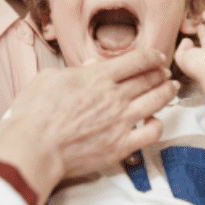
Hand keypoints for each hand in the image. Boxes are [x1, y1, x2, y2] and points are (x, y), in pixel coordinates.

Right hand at [0, 49, 176, 204]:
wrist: (34, 148)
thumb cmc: (34, 114)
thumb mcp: (49, 78)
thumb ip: (74, 70)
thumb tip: (91, 65)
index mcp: (96, 76)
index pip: (136, 60)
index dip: (152, 57)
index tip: (157, 58)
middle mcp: (114, 96)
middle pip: (149, 79)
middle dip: (161, 73)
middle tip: (165, 72)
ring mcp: (120, 121)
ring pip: (156, 101)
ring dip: (167, 92)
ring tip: (171, 89)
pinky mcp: (121, 145)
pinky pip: (152, 133)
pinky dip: (158, 125)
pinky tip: (154, 122)